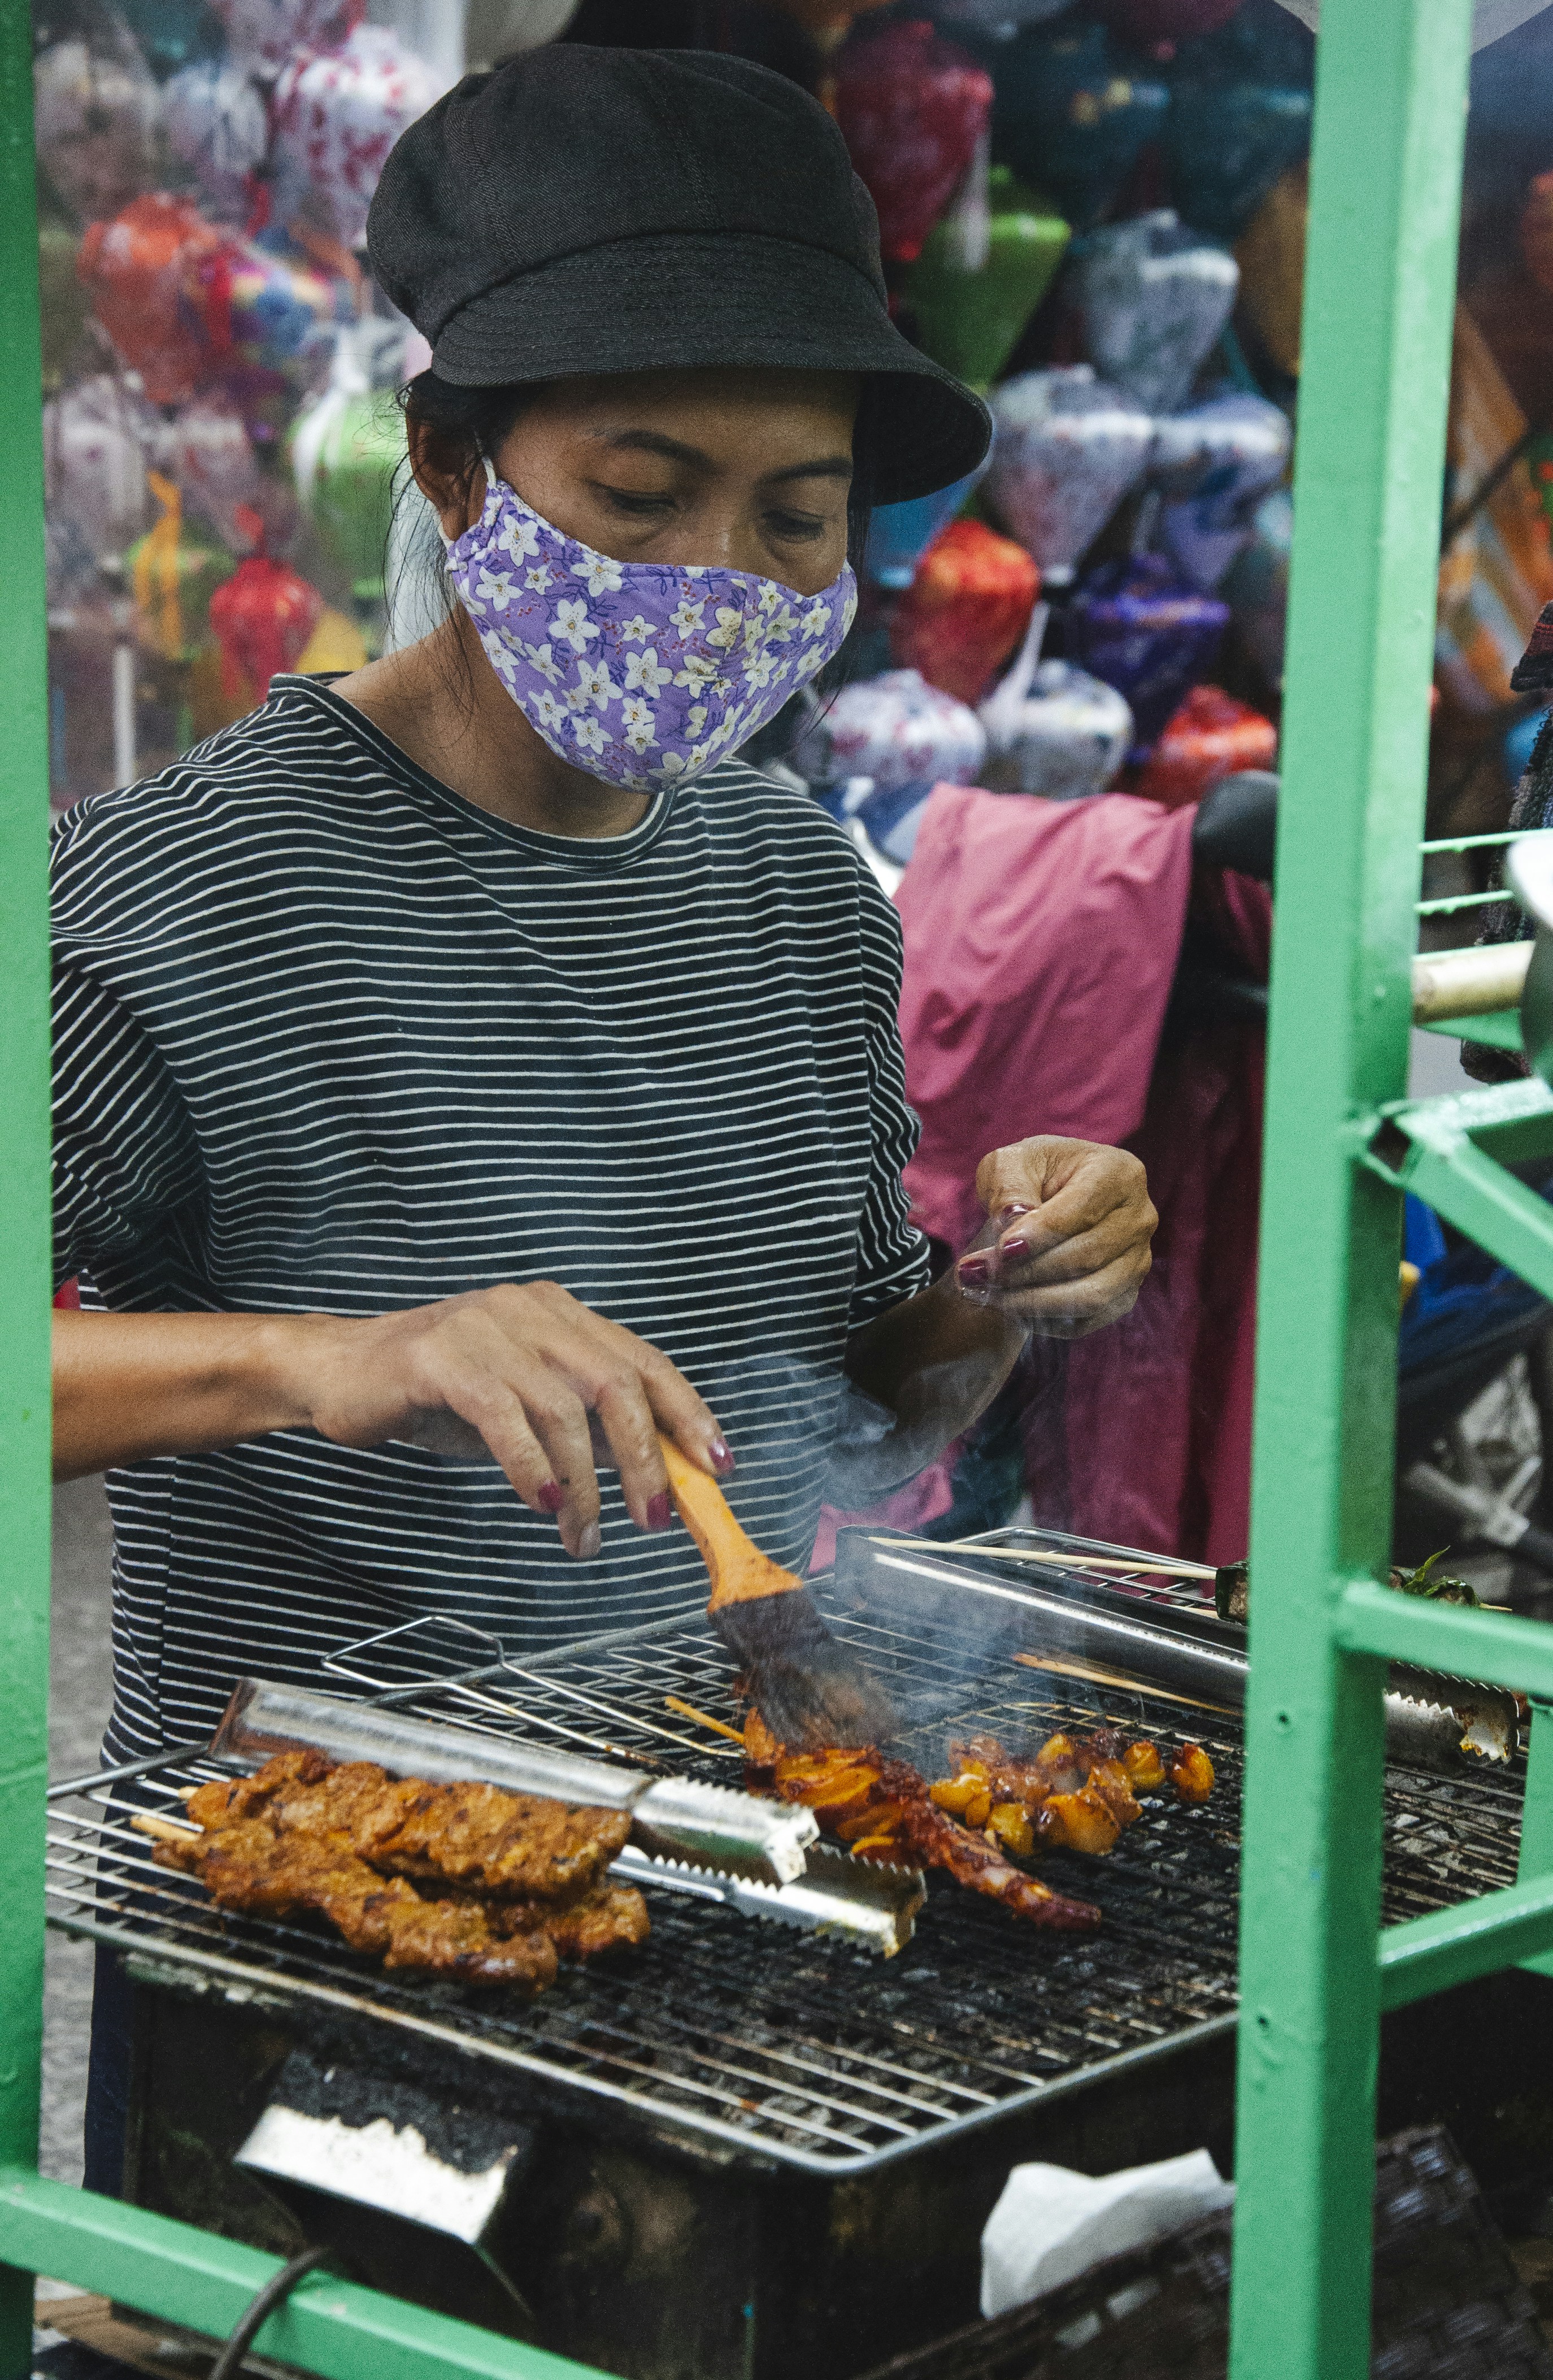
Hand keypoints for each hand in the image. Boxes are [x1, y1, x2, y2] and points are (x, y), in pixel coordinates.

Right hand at [291, 1282, 731, 1559]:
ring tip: (583, 1537)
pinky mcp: (441, 1357)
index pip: (644, 1360)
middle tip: (655, 1520)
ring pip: (564, 1409)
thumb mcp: (525, 1407)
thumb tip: (653, 1475)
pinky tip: (543, 1506)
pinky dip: (533, 1469)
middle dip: (647, 1459)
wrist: (338, 1373)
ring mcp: (485, 1327)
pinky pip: (506, 1417)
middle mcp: (531, 1310)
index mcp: (560, 1314)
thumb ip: (584, 1426)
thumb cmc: (439, 1396)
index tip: (718, 1465)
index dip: (688, 1413)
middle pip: (616, 1382)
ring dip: (584, 1487)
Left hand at [952, 1138, 1155, 1337]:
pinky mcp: (1126, 1292)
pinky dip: (1049, 1321)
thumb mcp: (1011, 1163)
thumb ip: (1010, 1186)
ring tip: (991, 1295)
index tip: (1001, 1250)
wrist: (1052, 1195)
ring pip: (1093, 1295)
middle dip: (1027, 1272)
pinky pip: (1091, 1320)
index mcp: (1117, 1173)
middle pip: (1086, 1257)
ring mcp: (1138, 1259)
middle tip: (978, 1275)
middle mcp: (1138, 1217)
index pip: (1080, 1212)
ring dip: (1035, 1302)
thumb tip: (1013, 1220)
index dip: (1039, 1235)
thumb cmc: (1032, 1174)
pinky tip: (1013, 1308)